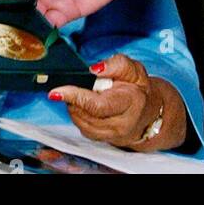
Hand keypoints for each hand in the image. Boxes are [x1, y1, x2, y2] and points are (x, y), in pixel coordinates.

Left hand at [49, 54, 185, 151]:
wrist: (148, 113)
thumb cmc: (138, 88)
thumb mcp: (133, 69)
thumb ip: (115, 64)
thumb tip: (95, 69)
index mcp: (130, 103)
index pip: (97, 105)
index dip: (75, 97)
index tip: (56, 91)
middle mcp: (121, 124)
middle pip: (86, 115)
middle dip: (71, 99)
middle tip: (68, 86)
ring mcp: (112, 135)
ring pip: (82, 123)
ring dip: (73, 106)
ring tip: (77, 93)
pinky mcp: (104, 140)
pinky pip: (83, 128)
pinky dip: (78, 115)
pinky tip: (81, 104)